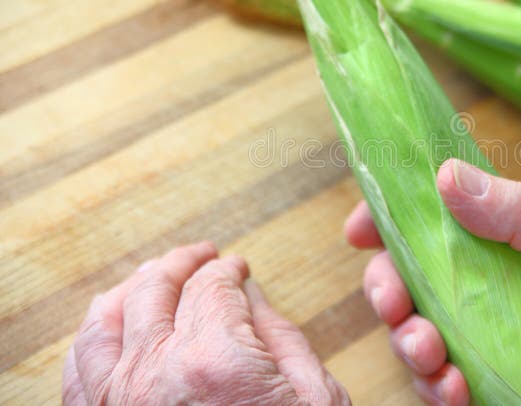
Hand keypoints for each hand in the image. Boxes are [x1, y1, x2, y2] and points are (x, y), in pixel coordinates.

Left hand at [62, 242, 347, 405]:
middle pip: (158, 287)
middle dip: (183, 262)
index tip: (237, 267)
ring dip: (133, 288)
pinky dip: (94, 335)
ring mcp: (118, 402)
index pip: (214, 285)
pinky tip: (112, 327)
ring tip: (152, 279)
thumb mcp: (315, 399)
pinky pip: (78, 368)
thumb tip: (251, 297)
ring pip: (107, 318)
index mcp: (216, 360)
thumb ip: (281, 337)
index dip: (229, 269)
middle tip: (200, 256)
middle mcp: (156, 373)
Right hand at [345, 159, 520, 404]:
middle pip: (408, 283)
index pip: (427, 226)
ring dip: (406, 343)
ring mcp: (485, 342)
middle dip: (384, 289)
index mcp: (498, 245)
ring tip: (428, 348)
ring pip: (416, 338)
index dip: (386, 223)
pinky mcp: (494, 390)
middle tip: (391, 298)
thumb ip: (519, 212)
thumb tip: (444, 176)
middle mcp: (483, 291)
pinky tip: (455, 388)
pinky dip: (437, 390)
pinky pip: (443, 391)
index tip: (359, 229)